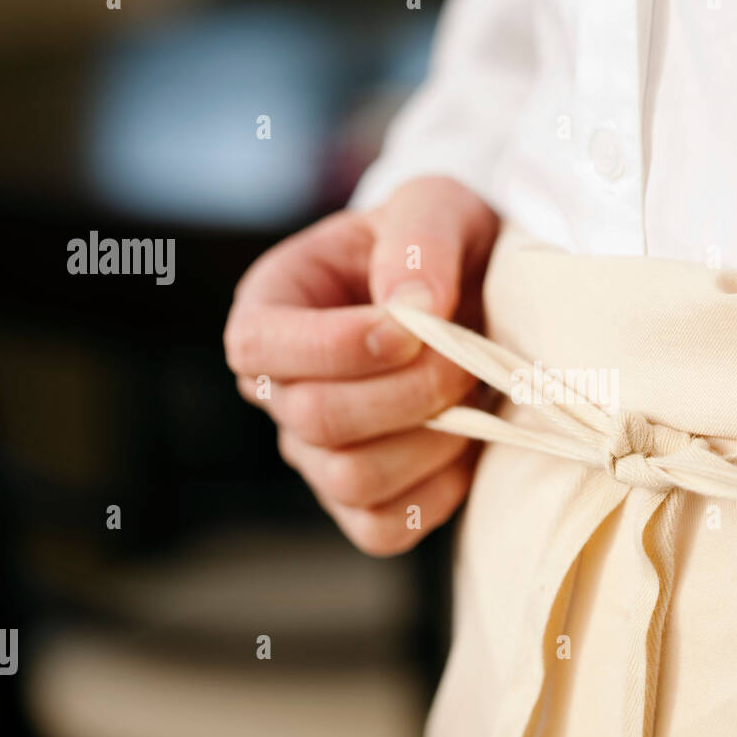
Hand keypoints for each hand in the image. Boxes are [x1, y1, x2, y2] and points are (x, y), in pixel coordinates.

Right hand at [224, 176, 498, 554]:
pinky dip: (435, 494)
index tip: (411, 328)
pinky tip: (468, 443)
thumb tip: (412, 309)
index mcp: (272, 308)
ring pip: (350, 479)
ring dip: (430, 440)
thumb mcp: (434, 207)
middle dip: (407, 392)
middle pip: (315, 420)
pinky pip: (382, 529)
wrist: (478, 294)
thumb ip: (418, 240)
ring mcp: (316, 454)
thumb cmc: (439, 246)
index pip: (258, 348)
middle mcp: (280, 389)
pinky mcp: (362, 501)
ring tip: (470, 392)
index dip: (334, 347)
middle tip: (465, 356)